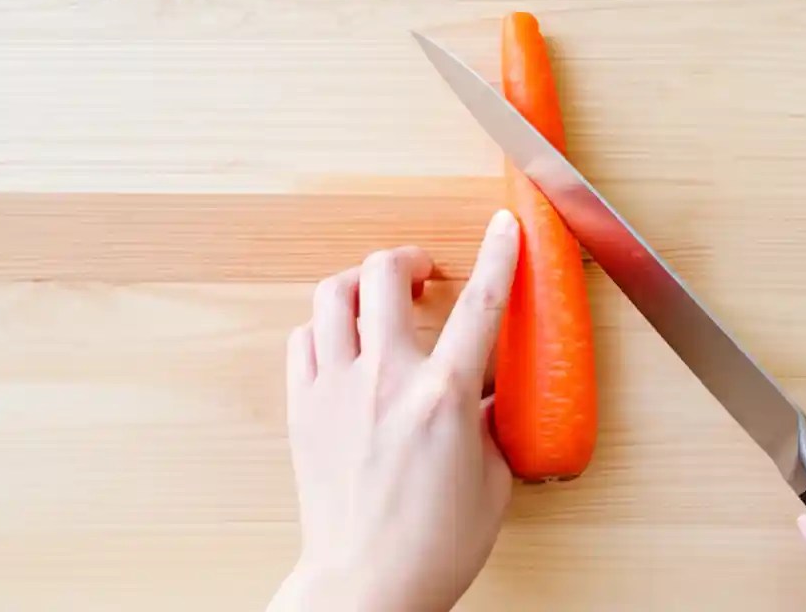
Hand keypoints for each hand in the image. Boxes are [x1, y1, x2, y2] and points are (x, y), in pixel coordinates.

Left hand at [269, 210, 519, 611]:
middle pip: (386, 274)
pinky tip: (342, 340)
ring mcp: (337, 390)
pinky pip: (303, 339)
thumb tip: (486, 392)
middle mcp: (385, 380)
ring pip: (334, 295)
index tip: (502, 230)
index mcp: (442, 396)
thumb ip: (490, 422)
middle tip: (425, 270)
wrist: (366, 584)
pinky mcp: (304, 408)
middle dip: (410, 257)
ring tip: (379, 295)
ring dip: (362, 282)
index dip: (497, 255)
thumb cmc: (432, 546)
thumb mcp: (491, 479)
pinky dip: (324, 327)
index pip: (479, 303)